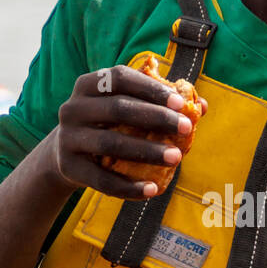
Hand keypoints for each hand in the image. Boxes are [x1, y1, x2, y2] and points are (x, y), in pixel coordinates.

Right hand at [53, 65, 207, 198]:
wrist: (65, 153)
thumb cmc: (107, 125)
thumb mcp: (125, 108)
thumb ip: (159, 103)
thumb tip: (202, 106)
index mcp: (88, 85)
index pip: (120, 77)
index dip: (151, 88)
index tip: (181, 102)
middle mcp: (72, 108)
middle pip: (118, 109)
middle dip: (156, 118)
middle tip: (186, 128)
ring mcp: (67, 138)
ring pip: (111, 144)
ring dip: (147, 151)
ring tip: (176, 158)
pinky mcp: (68, 167)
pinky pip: (101, 180)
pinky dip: (129, 187)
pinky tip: (153, 190)